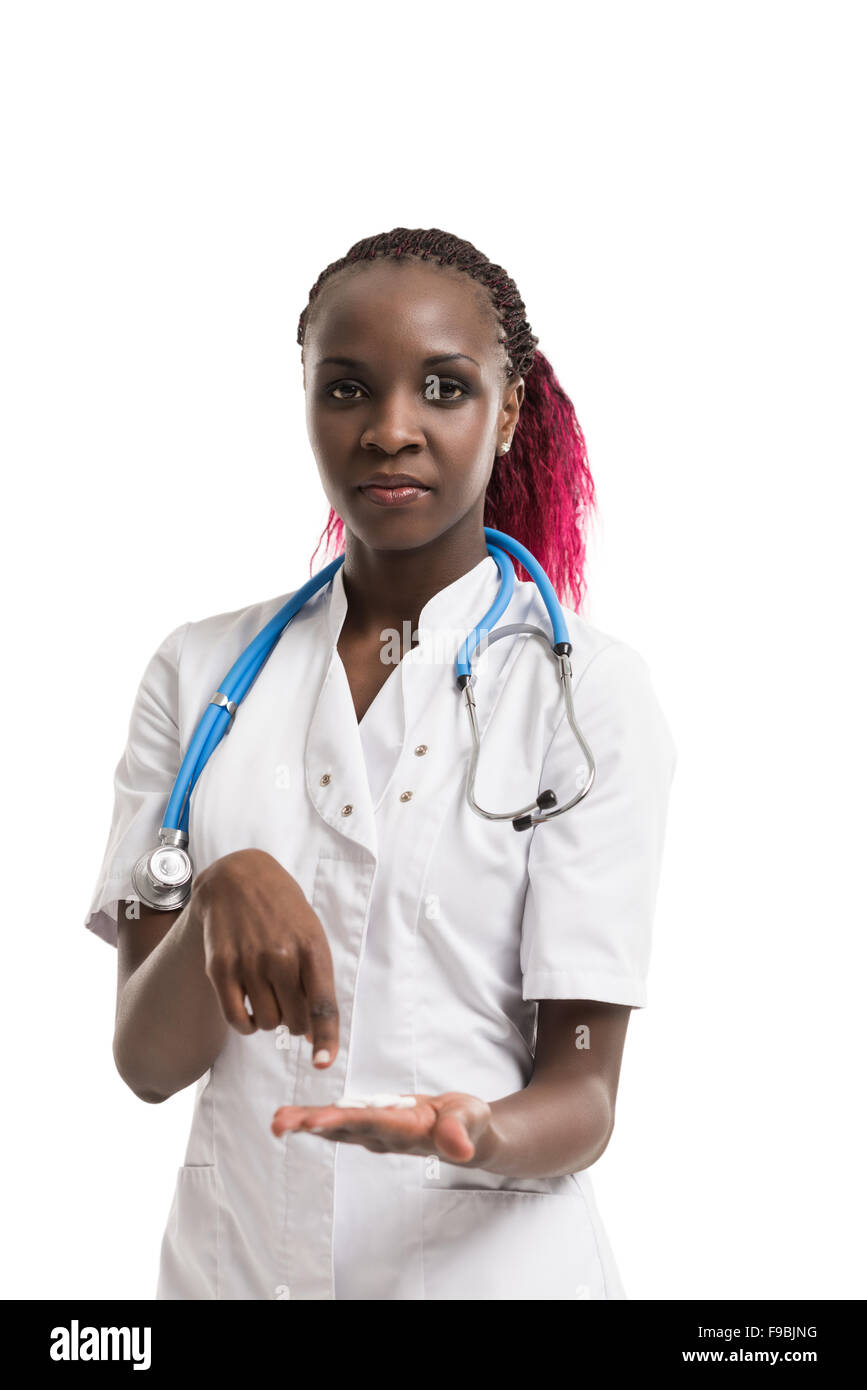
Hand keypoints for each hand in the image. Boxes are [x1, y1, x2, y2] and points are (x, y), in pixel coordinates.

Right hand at [190, 848, 337, 1065]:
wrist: (239, 879)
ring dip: (271, 1020)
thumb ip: (315, 981)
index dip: (326, 1038)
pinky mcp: (220, 967)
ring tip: (269, 996)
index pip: (322, 1004)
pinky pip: (236, 1019)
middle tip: (290, 1001)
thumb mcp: (311, 935)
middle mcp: (280, 956)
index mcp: (311, 948)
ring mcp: (248, 962)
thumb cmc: (283, 913)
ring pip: (267, 1023)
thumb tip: (312, 1034)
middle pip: (295, 1020)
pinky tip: (249, 1009)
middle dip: (297, 1021)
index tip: (323, 1063)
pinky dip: (246, 1024)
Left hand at [271, 1091, 494, 1165]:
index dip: (341, 1122)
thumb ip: (460, 1131)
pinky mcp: (373, 1126)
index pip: (370, 1124)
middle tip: (280, 1123)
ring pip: (335, 1127)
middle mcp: (384, 1135)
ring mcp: (376, 1133)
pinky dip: (314, 1119)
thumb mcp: (470, 1118)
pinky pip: (338, 1122)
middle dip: (311, 1125)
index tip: (313, 1122)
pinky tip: (292, 1118)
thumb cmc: (468, 1121)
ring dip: (305, 1124)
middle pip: (343, 1129)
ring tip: (276, 1121)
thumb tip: (459, 1149)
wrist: (466, 1132)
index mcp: (406, 1130)